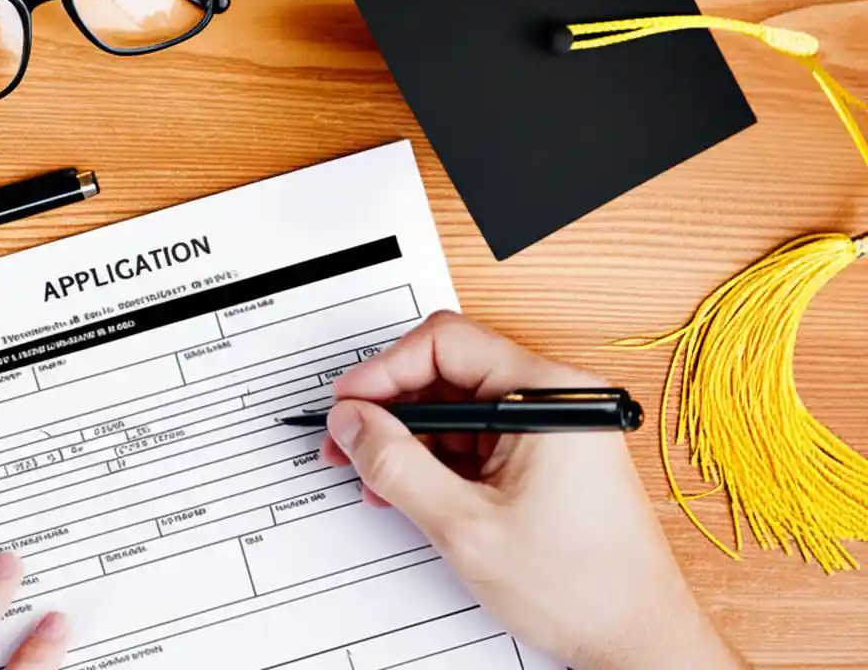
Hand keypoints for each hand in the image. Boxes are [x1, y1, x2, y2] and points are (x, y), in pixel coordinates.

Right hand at [323, 311, 746, 669]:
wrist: (635, 639)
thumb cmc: (581, 588)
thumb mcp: (465, 526)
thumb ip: (396, 465)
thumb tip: (351, 421)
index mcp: (548, 395)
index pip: (446, 344)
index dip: (384, 371)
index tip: (348, 405)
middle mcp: (555, 399)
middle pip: (449, 371)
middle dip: (390, 407)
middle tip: (348, 442)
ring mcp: (551, 427)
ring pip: (457, 408)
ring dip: (409, 438)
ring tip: (375, 478)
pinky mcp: (544, 455)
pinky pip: (476, 437)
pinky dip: (436, 459)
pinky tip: (409, 489)